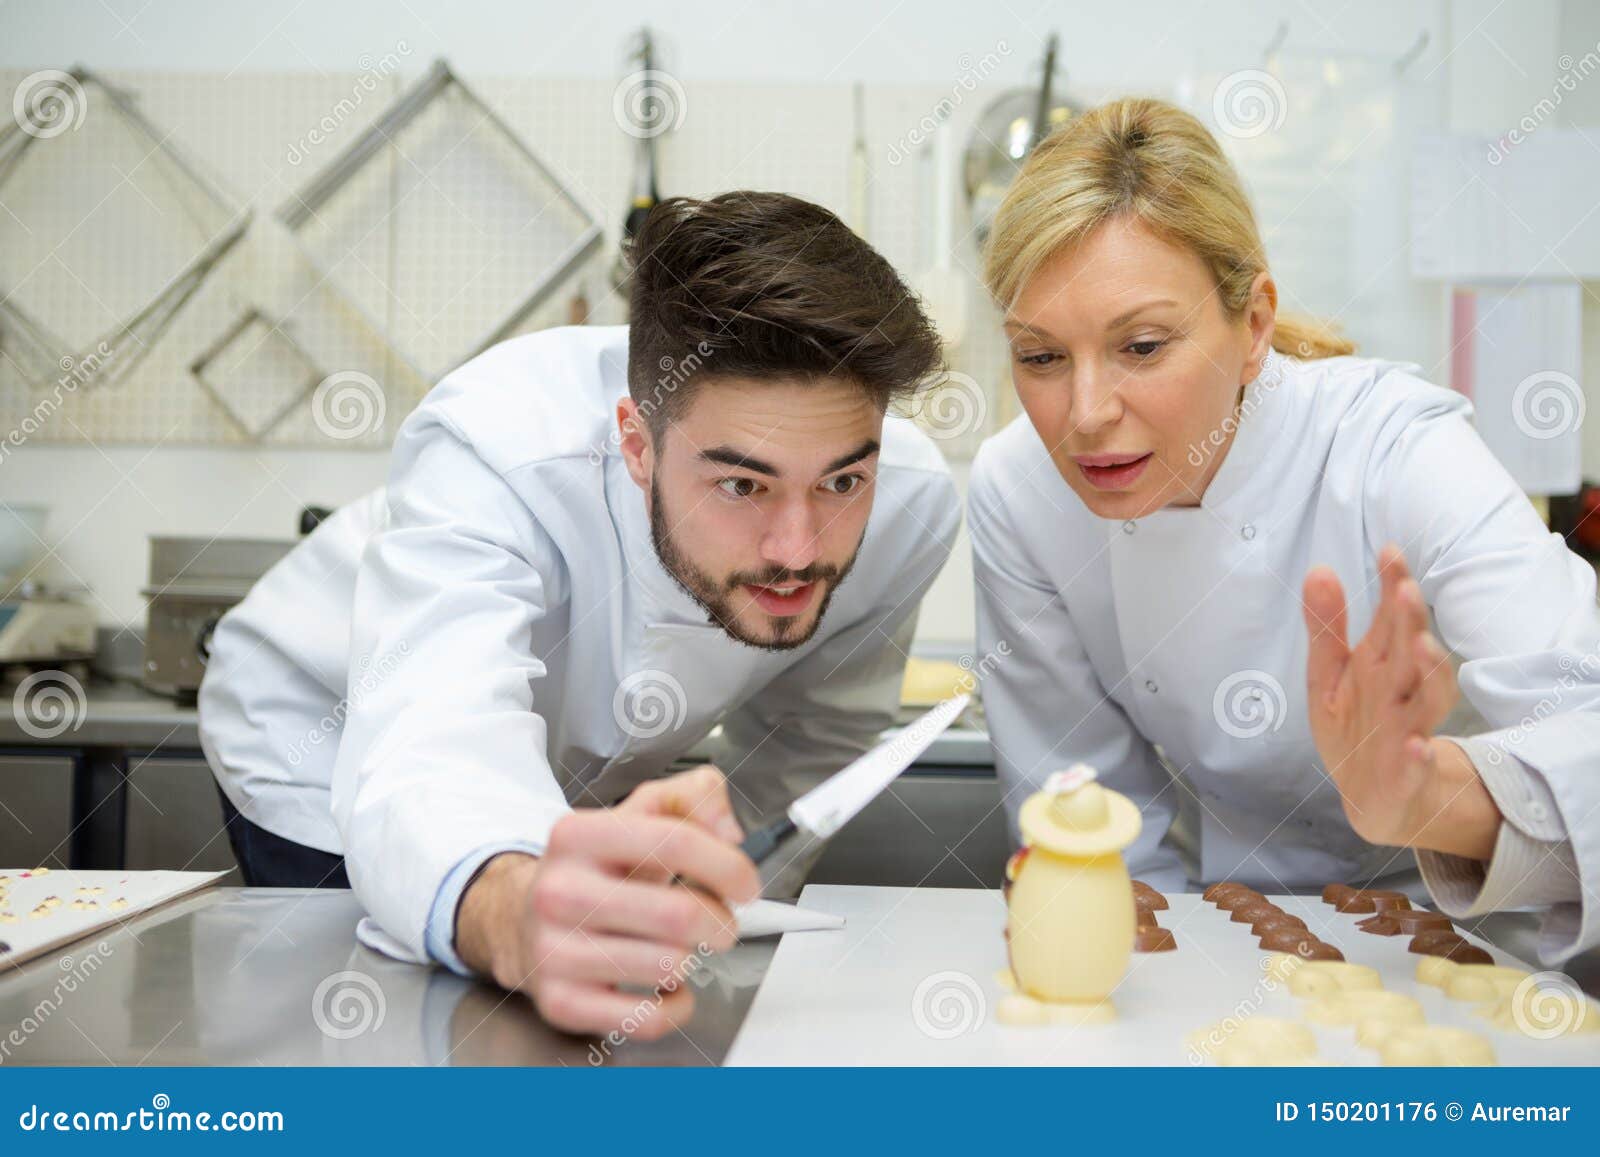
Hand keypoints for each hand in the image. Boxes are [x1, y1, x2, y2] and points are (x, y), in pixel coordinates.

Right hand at [455, 765, 758, 1037]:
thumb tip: (727, 830)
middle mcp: (560, 891)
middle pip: (679, 914)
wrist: (521, 919)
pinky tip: (667, 985)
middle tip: (718, 920)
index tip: (746, 883)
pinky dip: (675, 1006)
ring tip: (679, 944)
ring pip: (670, 966)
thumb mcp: (637, 814)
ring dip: (694, 958)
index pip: (675, 842)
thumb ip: (693, 797)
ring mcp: (555, 951)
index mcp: (578, 834)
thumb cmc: (595, 870)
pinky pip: (648, 1018)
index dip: (728, 865)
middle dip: (720, 921)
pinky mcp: (561, 1002)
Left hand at [1302, 544, 1464, 847]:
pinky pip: (1418, 765)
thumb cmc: (1355, 726)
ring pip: (1428, 700)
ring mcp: (1408, 730)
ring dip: (1430, 675)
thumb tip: (1319, 569)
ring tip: (1424, 648)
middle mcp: (1401, 691)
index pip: (1392, 617)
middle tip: (1406, 592)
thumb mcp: (1329, 673)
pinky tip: (1417, 746)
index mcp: (1382, 663)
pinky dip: (1419, 756)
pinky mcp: (1407, 773)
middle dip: (1412, 622)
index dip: (1394, 585)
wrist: (1371, 796)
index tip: (1389, 550)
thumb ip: (1326, 625)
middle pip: (1413, 651)